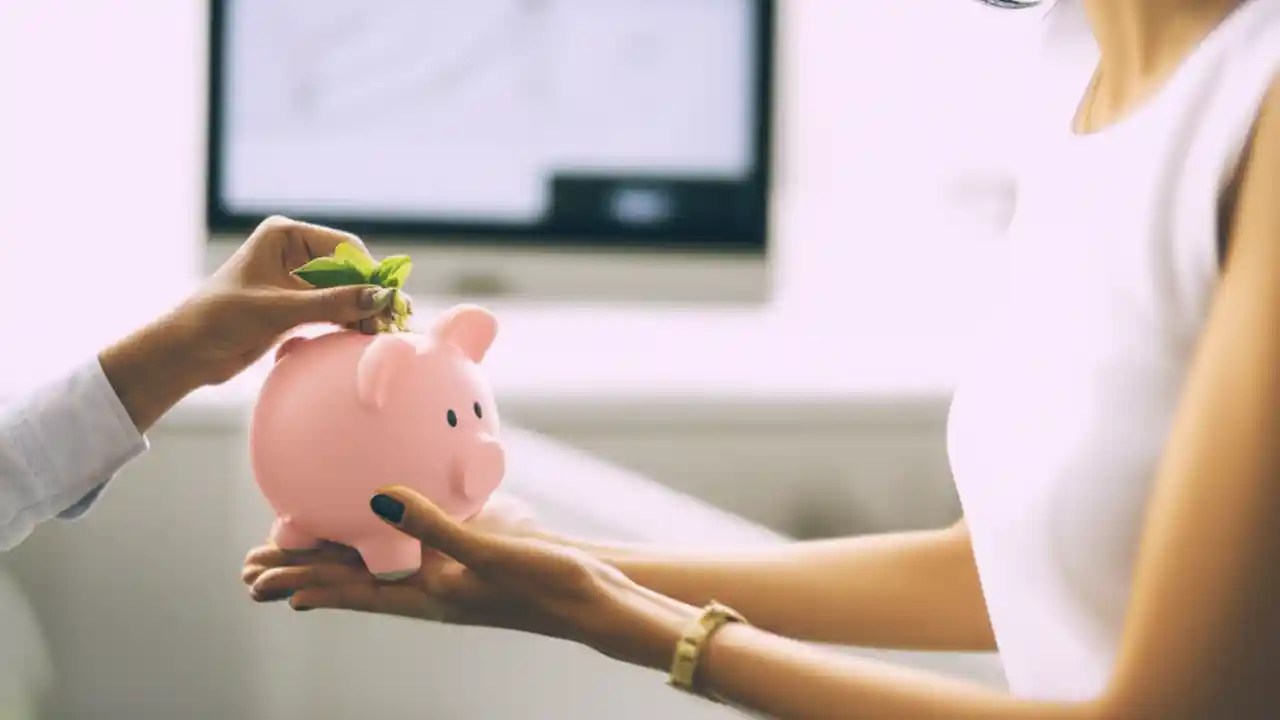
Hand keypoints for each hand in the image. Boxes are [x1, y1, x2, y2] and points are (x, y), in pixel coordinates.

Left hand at [100, 216, 395, 429]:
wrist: (186, 352)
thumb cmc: (221, 319)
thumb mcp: (279, 310)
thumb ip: (331, 302)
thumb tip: (379, 297)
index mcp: (285, 236)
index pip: (343, 248)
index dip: (370, 273)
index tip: (389, 300)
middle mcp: (293, 251)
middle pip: (348, 269)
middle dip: (369, 293)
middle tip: (391, 320)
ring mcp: (295, 278)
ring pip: (344, 290)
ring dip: (362, 310)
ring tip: (380, 332)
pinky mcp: (296, 303)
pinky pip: (334, 307)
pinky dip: (349, 320)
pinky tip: (363, 335)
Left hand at [242, 487, 697, 669]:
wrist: (595, 593)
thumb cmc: (546, 582)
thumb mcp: (489, 551)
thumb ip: (433, 524)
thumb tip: (376, 499)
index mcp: (426, 593)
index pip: (349, 588)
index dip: (303, 582)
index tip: (260, 579)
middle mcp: (428, 583)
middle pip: (351, 577)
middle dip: (303, 572)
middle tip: (253, 569)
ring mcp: (448, 567)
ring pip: (376, 559)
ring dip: (333, 553)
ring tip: (296, 546)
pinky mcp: (470, 547)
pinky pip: (413, 536)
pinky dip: (383, 526)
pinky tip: (379, 509)